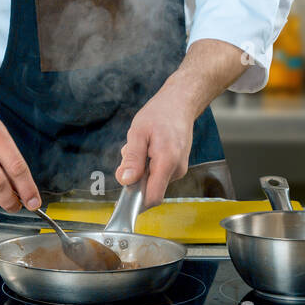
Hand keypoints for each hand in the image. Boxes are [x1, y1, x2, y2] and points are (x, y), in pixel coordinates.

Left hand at [114, 89, 194, 207]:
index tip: (124, 189)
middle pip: (149, 189)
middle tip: (131, 151)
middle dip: (135, 176)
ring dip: (141, 168)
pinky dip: (149, 164)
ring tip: (143, 145)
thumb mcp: (138, 132)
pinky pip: (158, 173)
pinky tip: (149, 146)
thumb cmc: (160, 114)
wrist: (180, 103)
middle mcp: (176, 170)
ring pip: (152, 180)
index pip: (153, 198)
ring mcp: (179, 169)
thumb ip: (132, 158)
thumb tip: (126, 181)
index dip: (136, 200)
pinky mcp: (178, 166)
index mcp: (167, 162)